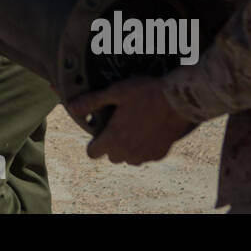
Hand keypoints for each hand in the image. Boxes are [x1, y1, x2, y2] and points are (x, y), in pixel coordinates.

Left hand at [67, 77, 192, 164]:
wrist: (178, 100)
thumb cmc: (145, 94)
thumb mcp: (115, 92)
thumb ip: (92, 102)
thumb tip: (72, 107)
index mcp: (113, 138)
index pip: (92, 154)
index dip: (93, 144)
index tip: (98, 132)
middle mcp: (127, 152)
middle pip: (111, 156)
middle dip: (111, 145)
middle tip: (118, 125)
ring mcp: (144, 155)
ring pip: (129, 158)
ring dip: (128, 148)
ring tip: (133, 128)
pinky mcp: (159, 154)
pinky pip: (146, 156)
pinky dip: (144, 147)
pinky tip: (148, 131)